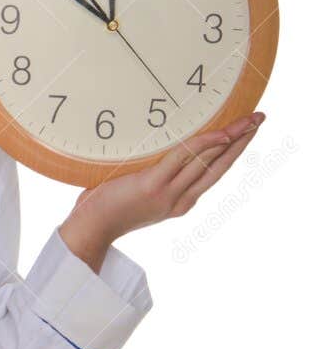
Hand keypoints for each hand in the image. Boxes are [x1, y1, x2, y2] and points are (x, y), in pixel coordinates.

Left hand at [58, 112, 267, 271]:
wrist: (89, 229)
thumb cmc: (105, 208)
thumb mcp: (136, 193)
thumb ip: (152, 177)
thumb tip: (152, 149)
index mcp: (180, 202)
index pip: (213, 173)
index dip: (232, 153)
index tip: (245, 134)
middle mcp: (180, 200)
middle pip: (220, 165)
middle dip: (243, 141)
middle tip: (259, 119)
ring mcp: (169, 194)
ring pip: (209, 160)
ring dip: (233, 138)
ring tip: (250, 120)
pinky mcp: (154, 185)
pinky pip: (185, 159)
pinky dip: (206, 144)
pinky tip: (221, 132)